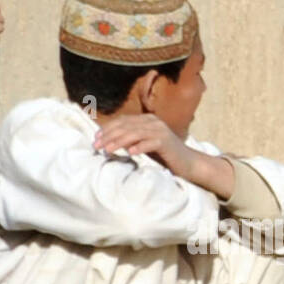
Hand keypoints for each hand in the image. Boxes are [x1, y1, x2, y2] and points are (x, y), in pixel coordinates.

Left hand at [93, 114, 233, 197]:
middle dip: (109, 136)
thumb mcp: (144, 144)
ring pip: (135, 133)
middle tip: (97, 146)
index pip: (122, 121)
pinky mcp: (166, 142)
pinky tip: (130, 153)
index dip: (107, 129)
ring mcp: (160, 131)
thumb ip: (130, 139)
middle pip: (126, 126)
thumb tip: (107, 142)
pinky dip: (139, 147)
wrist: (188, 163)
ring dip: (119, 142)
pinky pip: (150, 143)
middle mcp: (153, 122)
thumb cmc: (164, 156)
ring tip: (108, 150)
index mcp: (147, 120)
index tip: (95, 140)